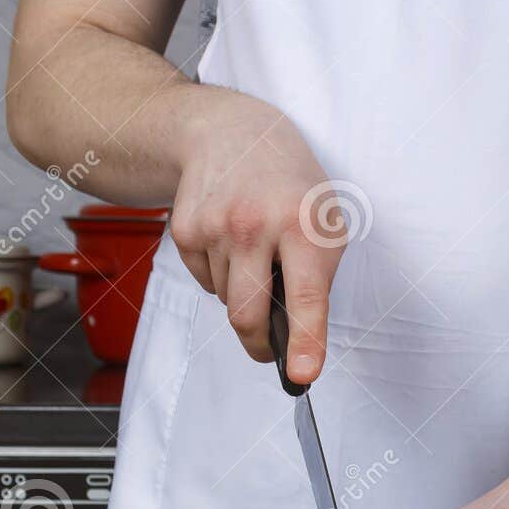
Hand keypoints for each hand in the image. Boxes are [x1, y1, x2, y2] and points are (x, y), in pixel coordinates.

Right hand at [168, 89, 344, 380]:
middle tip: (271, 351)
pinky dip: (219, 276)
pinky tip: (230, 242)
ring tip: (256, 254)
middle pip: (248, 314)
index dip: (305, 341)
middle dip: (260, 345)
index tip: (303, 375)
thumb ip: (316, 276)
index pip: (306, 296)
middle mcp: (255, 226)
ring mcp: (215, 228)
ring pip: (226, 300)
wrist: (232, 133)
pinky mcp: (184, 230)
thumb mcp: (324, 221)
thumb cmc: (291, 186)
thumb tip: (299, 337)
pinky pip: (204, 282)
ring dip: (242, 294)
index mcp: (303, 225)